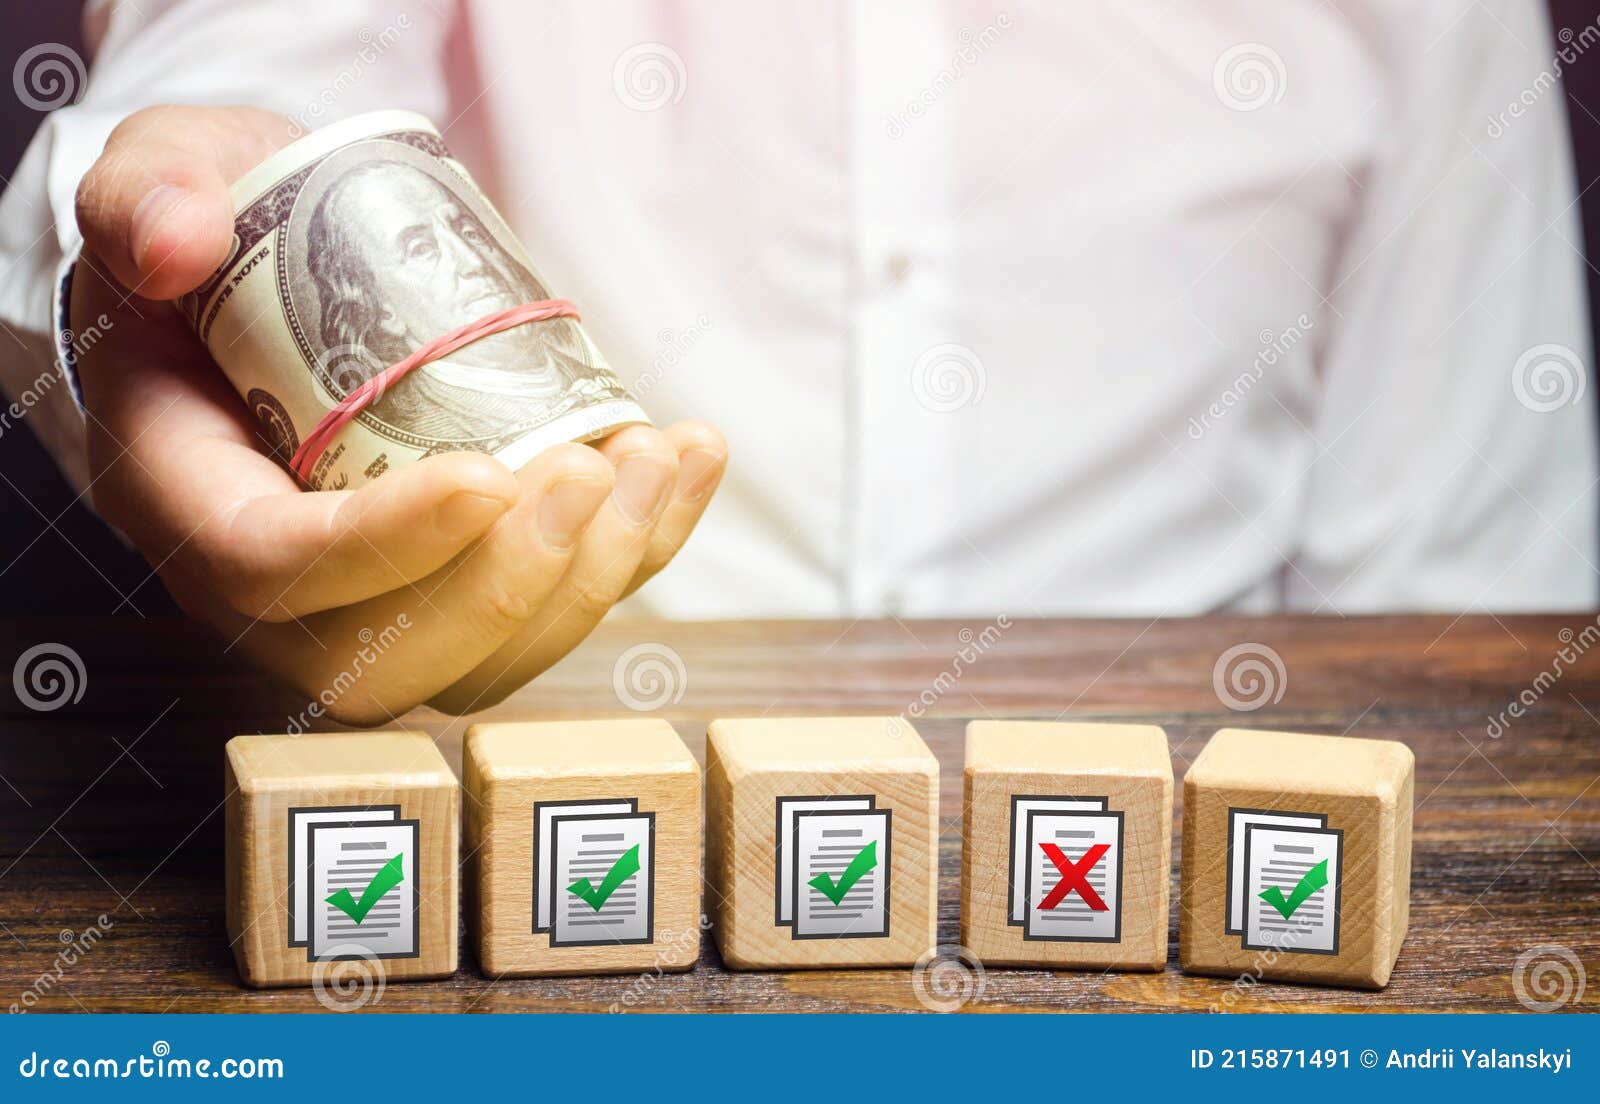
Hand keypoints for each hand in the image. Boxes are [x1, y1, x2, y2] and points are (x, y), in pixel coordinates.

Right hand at [71, 106, 725, 721]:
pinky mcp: (465, 578)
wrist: (273, 273)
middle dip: (510, 584)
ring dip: (595, 573)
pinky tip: (688, 460)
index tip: (488, 475)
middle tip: (587, 473)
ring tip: (652, 457)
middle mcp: (278, 585)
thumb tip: (175, 241)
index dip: (386, 545)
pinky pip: (554, 607)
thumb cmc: (217, 237)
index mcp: (187, 496)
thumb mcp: (158, 179)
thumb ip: (143, 197)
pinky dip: (642, 546)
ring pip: (489, 656)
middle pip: (393, 654)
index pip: (271, 570)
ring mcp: (380, 597)